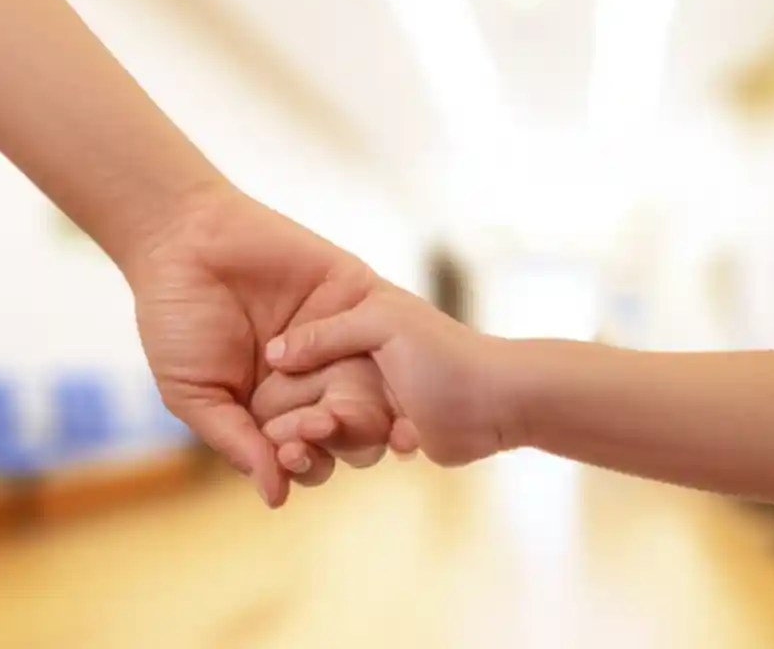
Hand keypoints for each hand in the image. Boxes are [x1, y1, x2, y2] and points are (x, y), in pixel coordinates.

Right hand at [127, 187, 389, 506]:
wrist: (183, 241)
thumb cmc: (177, 319)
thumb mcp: (196, 394)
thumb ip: (237, 442)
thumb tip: (276, 498)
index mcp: (277, 407)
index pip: (310, 452)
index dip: (308, 462)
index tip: (292, 459)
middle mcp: (315, 378)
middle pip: (350, 426)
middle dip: (341, 437)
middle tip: (320, 429)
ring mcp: (339, 338)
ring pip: (373, 385)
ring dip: (366, 403)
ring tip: (344, 410)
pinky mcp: (354, 296)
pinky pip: (379, 328)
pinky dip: (380, 349)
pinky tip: (367, 367)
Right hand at [262, 283, 520, 466]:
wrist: (501, 398)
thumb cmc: (446, 353)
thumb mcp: (384, 323)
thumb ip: (326, 334)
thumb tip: (274, 355)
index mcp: (343, 328)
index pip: (287, 362)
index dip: (276, 388)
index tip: (271, 411)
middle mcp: (348, 365)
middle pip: (298, 401)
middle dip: (297, 423)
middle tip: (310, 432)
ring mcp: (366, 402)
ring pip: (323, 430)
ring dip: (330, 438)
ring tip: (345, 434)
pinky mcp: (385, 435)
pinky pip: (353, 449)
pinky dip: (360, 450)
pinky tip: (395, 442)